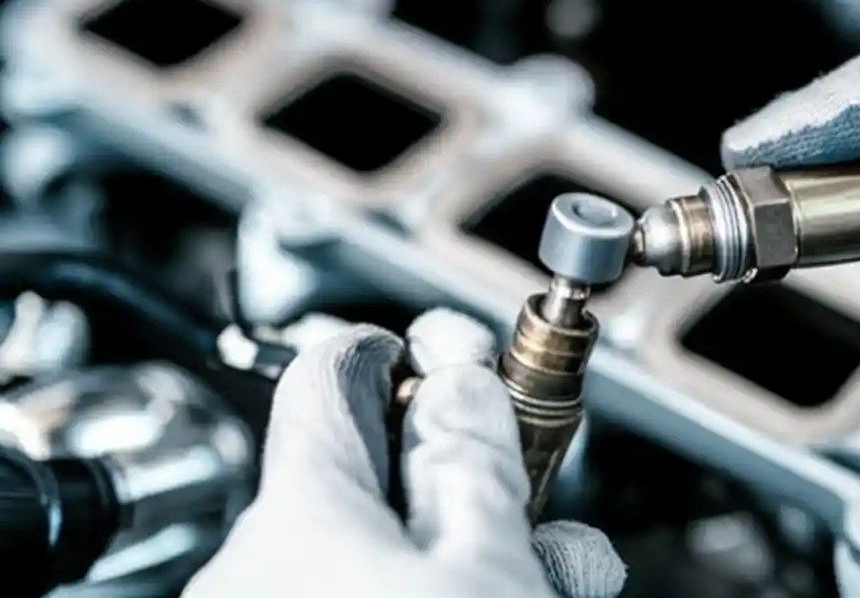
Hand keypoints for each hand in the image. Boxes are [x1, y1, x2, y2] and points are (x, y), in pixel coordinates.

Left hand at [182, 309, 625, 597]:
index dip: (414, 346)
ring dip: (461, 540)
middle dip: (463, 465)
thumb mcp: (485, 563)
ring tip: (543, 571)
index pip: (337, 367)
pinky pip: (355, 586)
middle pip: (367, 463)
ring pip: (371, 540)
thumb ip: (476, 456)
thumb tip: (463, 380)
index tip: (466, 353)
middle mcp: (255, 560)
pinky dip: (425, 585)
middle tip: (534, 487)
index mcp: (298, 512)